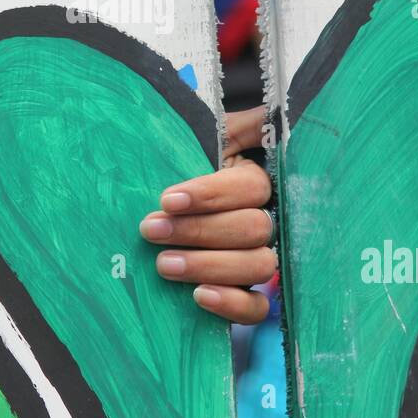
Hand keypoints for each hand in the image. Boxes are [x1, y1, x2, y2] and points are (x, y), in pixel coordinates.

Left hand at [141, 106, 275, 323]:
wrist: (166, 210)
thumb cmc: (187, 169)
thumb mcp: (207, 140)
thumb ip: (233, 125)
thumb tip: (264, 110)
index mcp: (255, 181)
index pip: (249, 188)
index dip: (210, 195)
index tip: (167, 199)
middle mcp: (265, 220)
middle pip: (253, 229)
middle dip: (198, 231)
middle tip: (152, 230)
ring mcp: (259, 259)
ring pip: (258, 266)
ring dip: (209, 265)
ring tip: (164, 264)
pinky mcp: (251, 295)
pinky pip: (257, 307)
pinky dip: (232, 305)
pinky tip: (199, 297)